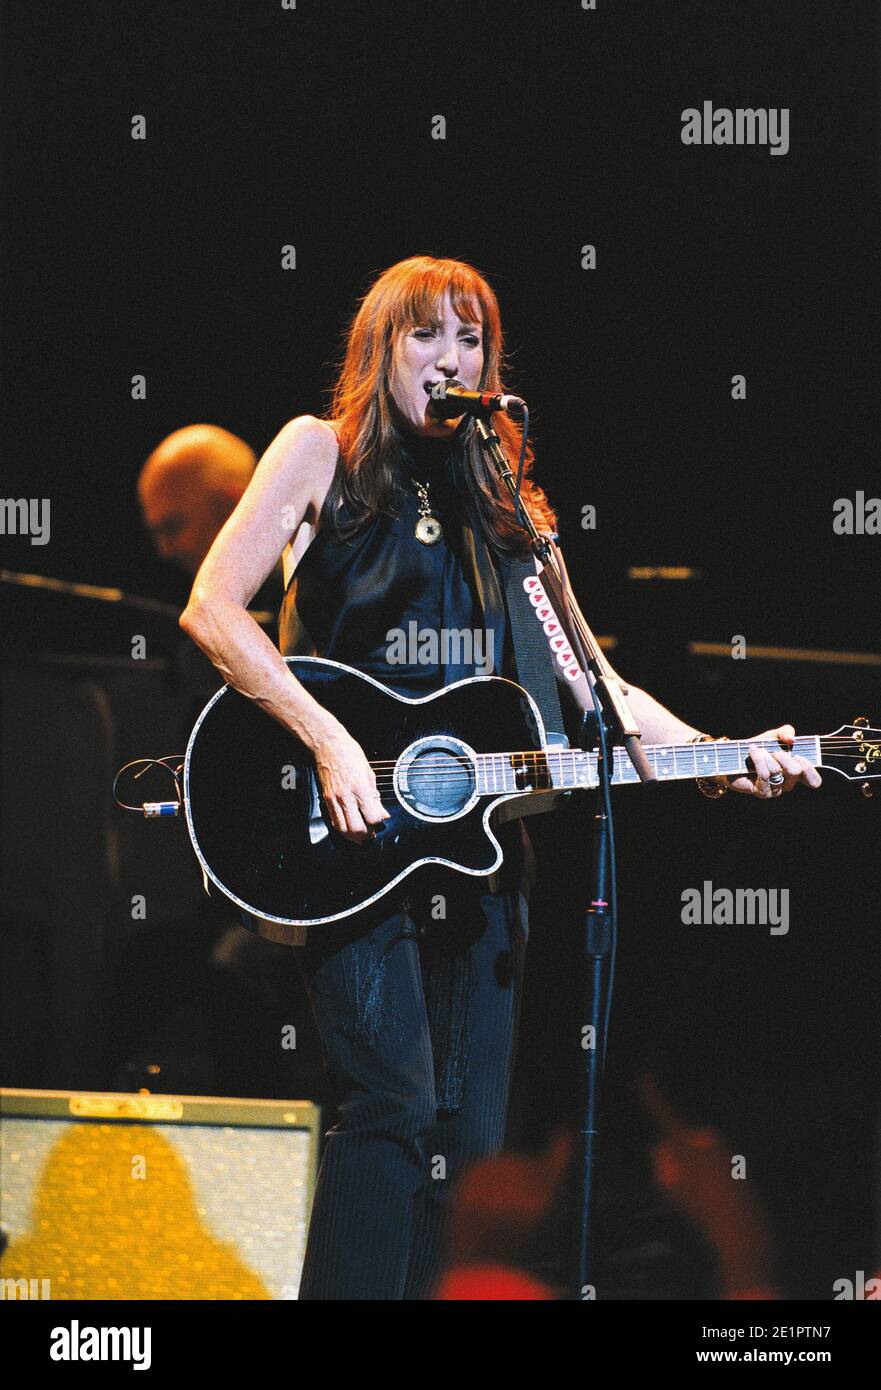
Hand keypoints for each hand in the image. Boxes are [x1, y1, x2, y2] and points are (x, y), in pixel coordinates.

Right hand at [312, 723, 390, 841]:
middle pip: (356, 828)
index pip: (371, 817)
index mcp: (360, 788)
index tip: (380, 820)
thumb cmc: (349, 754)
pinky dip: (342, 829)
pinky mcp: (326, 799)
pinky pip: (334, 821)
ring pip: (343, 829)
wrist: (328, 745)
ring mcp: (334, 799)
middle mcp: (346, 796)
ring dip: (353, 836)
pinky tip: (349, 828)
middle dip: (366, 835)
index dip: (377, 823)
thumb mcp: (369, 774)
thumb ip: (376, 797)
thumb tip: (383, 813)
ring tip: (361, 835)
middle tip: (371, 833)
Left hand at [726, 724, 821, 798]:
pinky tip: (753, 752)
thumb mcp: (774, 736)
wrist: (734, 757)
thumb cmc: (758, 748)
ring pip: (778, 771)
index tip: (798, 755)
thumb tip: (792, 740)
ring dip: (766, 756)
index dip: (810, 769)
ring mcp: (776, 790)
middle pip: (797, 771)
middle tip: (773, 751)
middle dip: (783, 755)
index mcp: (796, 772)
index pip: (814, 781)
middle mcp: (788, 784)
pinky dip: (758, 759)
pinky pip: (764, 774)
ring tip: (758, 750)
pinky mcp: (762, 792)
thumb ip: (786, 732)